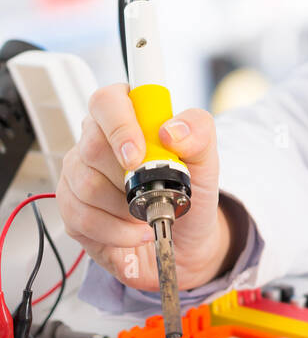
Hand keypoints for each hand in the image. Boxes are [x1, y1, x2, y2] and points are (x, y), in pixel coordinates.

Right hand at [57, 82, 229, 293]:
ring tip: (147, 212)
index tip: (137, 155)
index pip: (107, 101)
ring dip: (126, 208)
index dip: (119, 126)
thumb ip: (199, 133)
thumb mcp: (206, 158)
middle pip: (92, 147)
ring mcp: (78, 173)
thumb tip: (172, 130)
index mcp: (128, 115)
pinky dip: (116, 232)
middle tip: (155, 191)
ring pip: (86, 186)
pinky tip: (134, 231)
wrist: (186, 235)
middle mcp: (96, 139)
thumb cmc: (191, 189)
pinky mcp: (71, 208)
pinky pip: (82, 219)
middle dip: (129, 179)